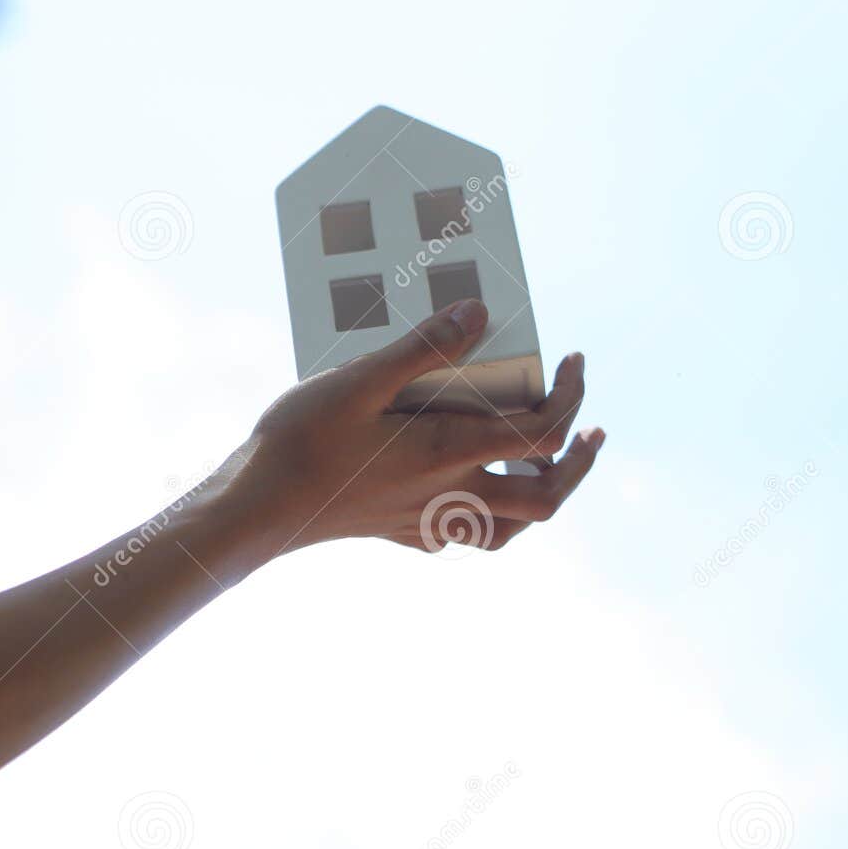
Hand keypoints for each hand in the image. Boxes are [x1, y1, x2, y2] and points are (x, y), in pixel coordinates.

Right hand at [224, 298, 603, 555]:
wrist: (254, 511)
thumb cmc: (300, 442)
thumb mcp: (359, 381)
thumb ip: (423, 348)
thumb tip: (477, 313)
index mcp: (451, 452)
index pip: (544, 433)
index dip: (573, 397)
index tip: (573, 361)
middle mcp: (452, 495)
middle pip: (547, 496)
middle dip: (580, 464)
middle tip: (593, 433)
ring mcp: (429, 522)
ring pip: (511, 530)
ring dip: (542, 498)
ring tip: (548, 467)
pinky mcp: (403, 534)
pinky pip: (466, 535)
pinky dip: (488, 515)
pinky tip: (471, 489)